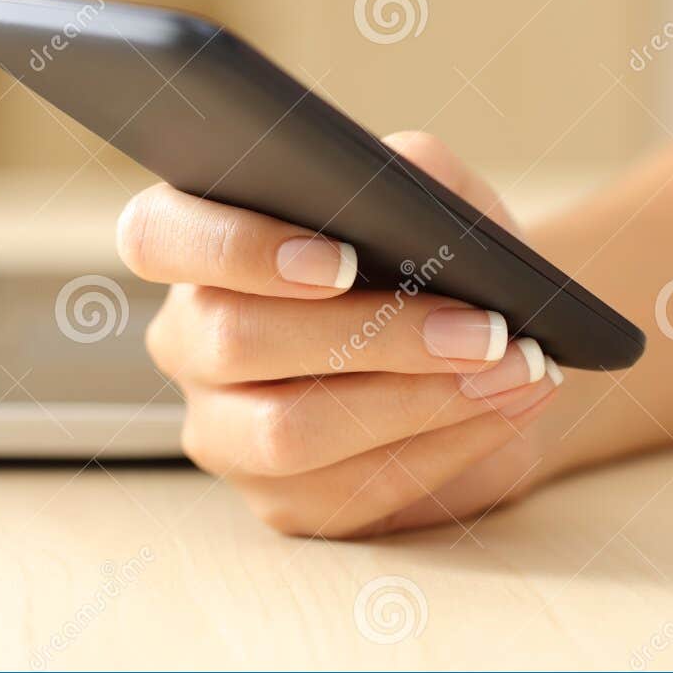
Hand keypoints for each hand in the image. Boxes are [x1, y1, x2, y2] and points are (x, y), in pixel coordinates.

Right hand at [116, 131, 563, 537]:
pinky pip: (348, 490)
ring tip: (513, 369)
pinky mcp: (280, 502)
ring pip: (288, 431)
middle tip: (481, 329)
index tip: (343, 261)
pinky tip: (505, 411)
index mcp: (198, 243)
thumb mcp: (433, 196)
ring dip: (418, 400)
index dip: (237, 248)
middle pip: (236, 341)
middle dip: (374, 335)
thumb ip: (409, 170)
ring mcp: (223, 430)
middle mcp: (190, 339)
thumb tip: (402, 180)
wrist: (485, 349)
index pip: (159, 236)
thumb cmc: (436, 258)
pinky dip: (443, 447)